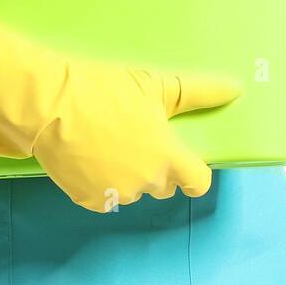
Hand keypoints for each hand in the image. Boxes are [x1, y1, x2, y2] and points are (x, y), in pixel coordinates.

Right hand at [0, 16, 241, 212]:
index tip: (183, 154)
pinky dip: (99, 179)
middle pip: (163, 184)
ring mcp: (115, 195)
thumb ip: (197, 91)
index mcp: (167, 157)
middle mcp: (146, 183)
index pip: (198, 180)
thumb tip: (236, 88)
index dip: (194, 169)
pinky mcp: (88, 199)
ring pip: (132, 189)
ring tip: (106, 139)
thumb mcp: (154, 84)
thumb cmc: (104, 90)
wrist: (49, 105)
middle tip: (137, 134)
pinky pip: (104, 194)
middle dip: (156, 165)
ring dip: (126, 172)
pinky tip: (87, 152)